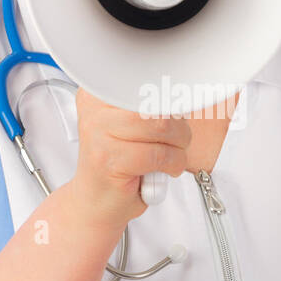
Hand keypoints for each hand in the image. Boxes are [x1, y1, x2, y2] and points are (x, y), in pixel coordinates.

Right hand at [67, 87, 191, 231]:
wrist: (95, 202)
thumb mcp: (132, 126)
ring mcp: (98, 133)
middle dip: (178, 125)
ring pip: (160, 126)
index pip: (146, 78)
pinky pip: (159, 154)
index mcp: (99, 91)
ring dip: (178, 145)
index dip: (169, 96)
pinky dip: (173, 163)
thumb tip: (186, 92)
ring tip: (172, 155)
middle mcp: (94, 107)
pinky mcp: (109, 159)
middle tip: (177, 140)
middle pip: (156, 101)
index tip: (176, 111)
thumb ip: (151, 106)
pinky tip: (167, 169)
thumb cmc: (119, 163)